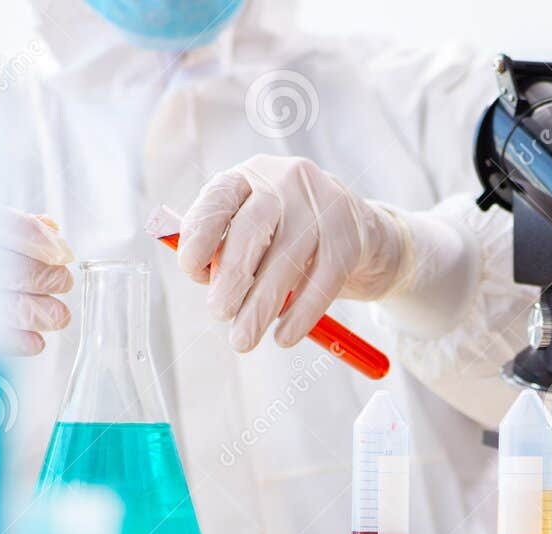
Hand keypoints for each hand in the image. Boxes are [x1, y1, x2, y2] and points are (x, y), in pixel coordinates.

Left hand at [177, 155, 406, 352]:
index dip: (201, 233)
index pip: (219, 198)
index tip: (192, 270)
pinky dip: (301, 315)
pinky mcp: (349, 236)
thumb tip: (204, 276)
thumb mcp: (254, 232)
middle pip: (253, 228)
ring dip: (260, 306)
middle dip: (232, 277)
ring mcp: (323, 205)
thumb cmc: (289, 237)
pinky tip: (284, 337)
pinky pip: (322, 281)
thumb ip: (225, 249)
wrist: (360, 232)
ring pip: (287, 260)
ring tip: (243, 339)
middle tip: (219, 314)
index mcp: (251, 176)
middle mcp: (286, 181)